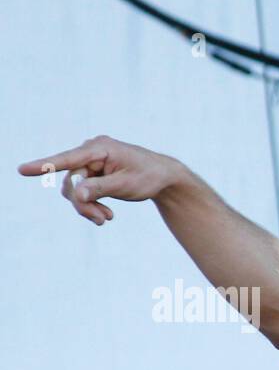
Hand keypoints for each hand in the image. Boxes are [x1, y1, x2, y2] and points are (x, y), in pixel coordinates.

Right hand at [16, 135, 181, 225]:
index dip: (45, 166)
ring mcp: (91, 162)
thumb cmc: (148, 177)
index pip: (68, 159)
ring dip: (88, 207)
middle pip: (72, 181)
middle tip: (103, 221)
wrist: (163, 177)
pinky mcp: (93, 172)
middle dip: (83, 204)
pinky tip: (106, 215)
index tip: (22, 170)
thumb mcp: (126, 185)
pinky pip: (83, 191)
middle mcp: (91, 152)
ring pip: (75, 189)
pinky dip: (92, 204)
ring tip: (107, 219)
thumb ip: (100, 189)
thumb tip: (76, 195)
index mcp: (100, 148)